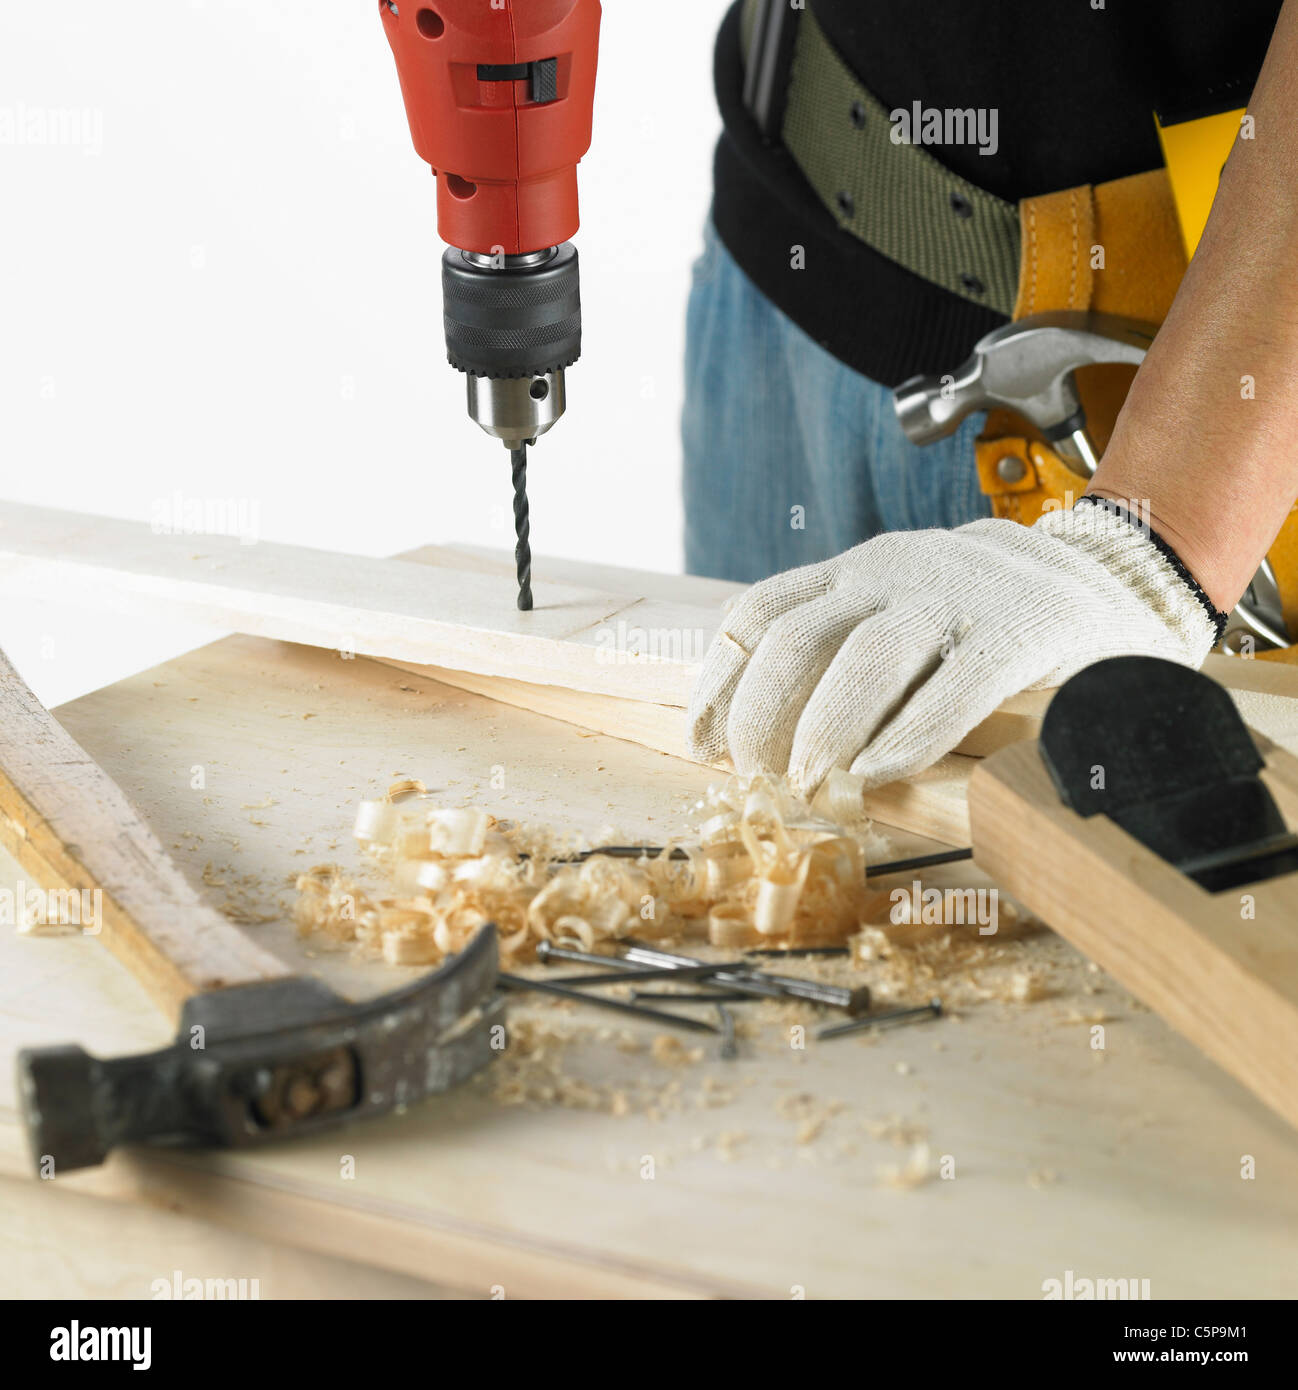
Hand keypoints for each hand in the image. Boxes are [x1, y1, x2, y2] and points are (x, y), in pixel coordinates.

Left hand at [687, 502, 1219, 792]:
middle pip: (796, 640)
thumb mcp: (895, 614)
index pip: (759, 615)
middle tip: (763, 779)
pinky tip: (879, 774)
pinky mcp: (1020, 631)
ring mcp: (956, 597)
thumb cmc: (978, 619)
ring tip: (812, 785)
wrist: (1103, 577)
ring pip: (867, 657)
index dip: (721, 682)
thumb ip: (836, 654)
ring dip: (826, 729)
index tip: (701, 743)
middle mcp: (892, 574)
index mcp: (855, 573)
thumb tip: (754, 731)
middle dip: (763, 716)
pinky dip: (910, 734)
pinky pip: (956, 684)